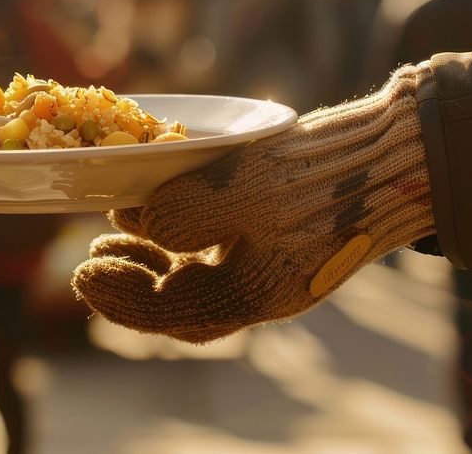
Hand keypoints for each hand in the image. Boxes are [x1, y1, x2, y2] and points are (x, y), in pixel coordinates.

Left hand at [72, 65, 434, 342]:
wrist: (390, 156)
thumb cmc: (318, 176)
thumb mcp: (247, 192)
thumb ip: (187, 214)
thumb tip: (138, 221)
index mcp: (255, 294)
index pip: (172, 314)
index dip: (120, 300)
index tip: (82, 271)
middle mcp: (260, 287)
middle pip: (179, 301)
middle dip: (130, 281)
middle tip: (90, 254)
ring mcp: (270, 262)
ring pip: (193, 275)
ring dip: (149, 257)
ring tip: (112, 228)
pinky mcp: (276, 234)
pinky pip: (215, 249)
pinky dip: (179, 235)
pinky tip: (159, 206)